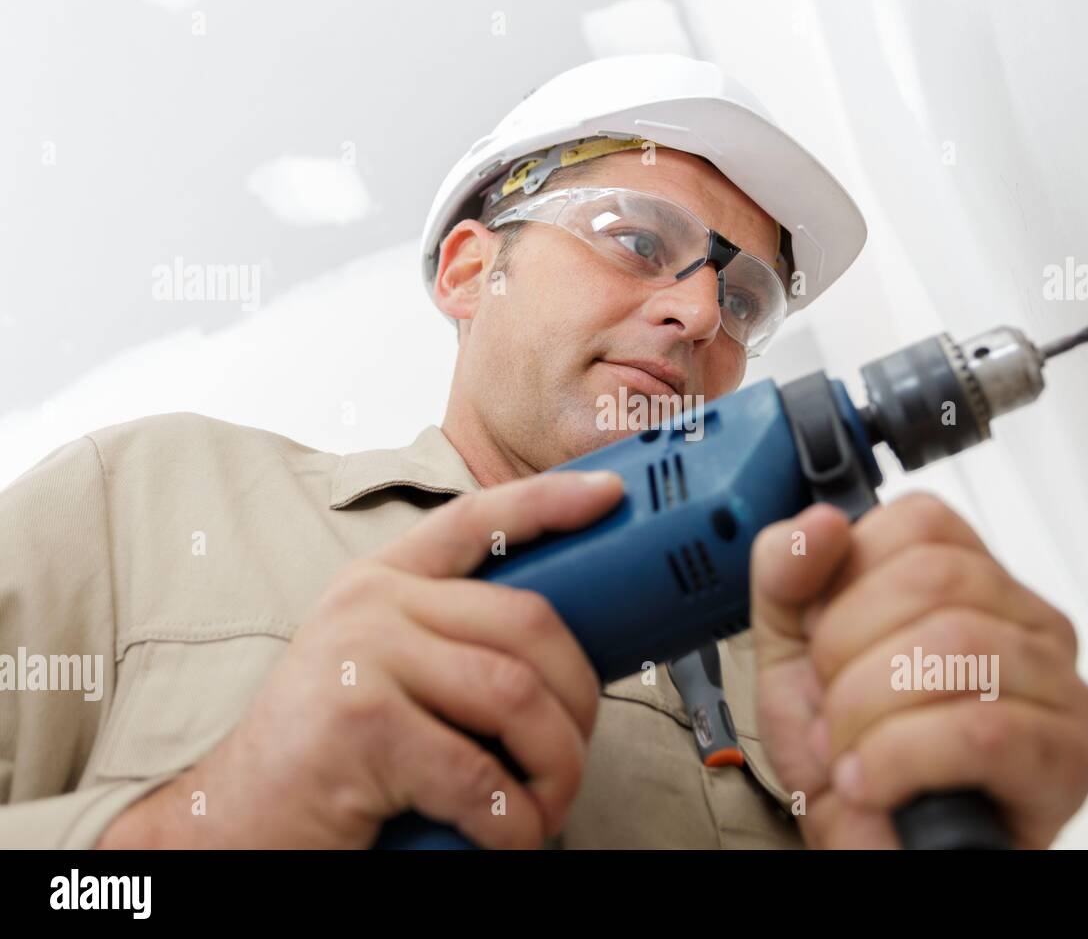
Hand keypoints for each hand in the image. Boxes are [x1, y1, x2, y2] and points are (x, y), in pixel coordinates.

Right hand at [97, 470, 622, 848]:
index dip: (547, 501)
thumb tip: (560, 659)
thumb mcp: (387, 674)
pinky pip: (478, 771)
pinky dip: (511, 820)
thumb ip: (451, 644)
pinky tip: (503, 835)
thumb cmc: (330, 758)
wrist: (236, 825)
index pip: (475, 519)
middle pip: (528, 621)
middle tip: (572, 758)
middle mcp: (370, 603)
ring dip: (556, 765)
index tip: (607, 496)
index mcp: (381, 583)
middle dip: (577, 698)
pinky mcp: (360, 723)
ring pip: (516, 693)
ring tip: (545, 805)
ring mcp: (361, 656)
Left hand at [749, 493, 1087, 848]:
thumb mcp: (790, 652)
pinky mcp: (1064, 762)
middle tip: (831, 707)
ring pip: (954, 648)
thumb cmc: (844, 755)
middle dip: (847, 651)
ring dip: (865, 713)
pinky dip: (897, 758)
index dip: (849, 579)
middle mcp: (1029, 624)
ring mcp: (1059, 689)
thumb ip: (786, 576)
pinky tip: (872, 781)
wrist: (862, 847)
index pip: (922, 522)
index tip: (824, 636)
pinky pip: (978, 731)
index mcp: (973, 584)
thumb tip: (819, 524)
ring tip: (849, 753)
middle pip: (933, 580)